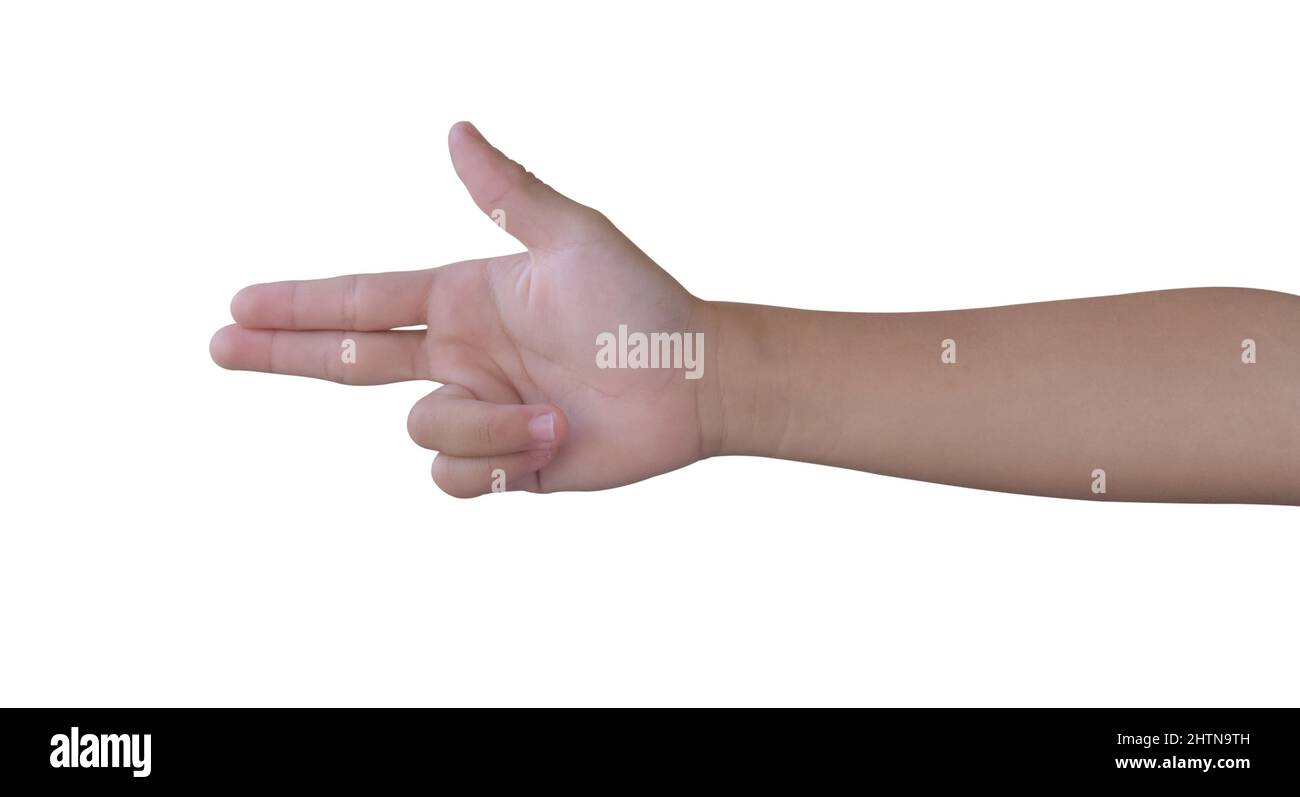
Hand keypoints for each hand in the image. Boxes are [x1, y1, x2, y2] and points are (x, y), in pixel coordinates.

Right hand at [211, 122, 718, 496]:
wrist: (693, 382)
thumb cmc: (641, 302)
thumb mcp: (573, 237)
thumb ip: (507, 193)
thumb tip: (456, 131)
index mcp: (464, 302)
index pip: (363, 301)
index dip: (301, 305)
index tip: (241, 304)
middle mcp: (460, 357)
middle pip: (350, 360)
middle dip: (286, 353)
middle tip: (220, 346)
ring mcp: (479, 410)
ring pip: (422, 428)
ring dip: (486, 422)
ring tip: (553, 411)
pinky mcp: (504, 463)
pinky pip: (456, 473)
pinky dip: (498, 459)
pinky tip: (549, 440)